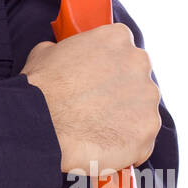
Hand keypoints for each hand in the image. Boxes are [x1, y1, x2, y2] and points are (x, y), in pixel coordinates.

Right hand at [20, 23, 161, 175]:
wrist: (39, 125)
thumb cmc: (39, 89)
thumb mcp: (45, 53)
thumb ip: (67, 51)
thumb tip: (64, 58)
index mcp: (116, 38)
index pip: (122, 47)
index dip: (109, 66)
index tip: (97, 79)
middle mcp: (138, 63)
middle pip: (137, 78)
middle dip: (121, 92)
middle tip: (96, 107)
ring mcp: (147, 98)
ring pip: (142, 110)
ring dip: (125, 119)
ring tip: (97, 131)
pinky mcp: (148, 130)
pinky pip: (142, 140)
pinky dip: (127, 146)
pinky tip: (104, 148)